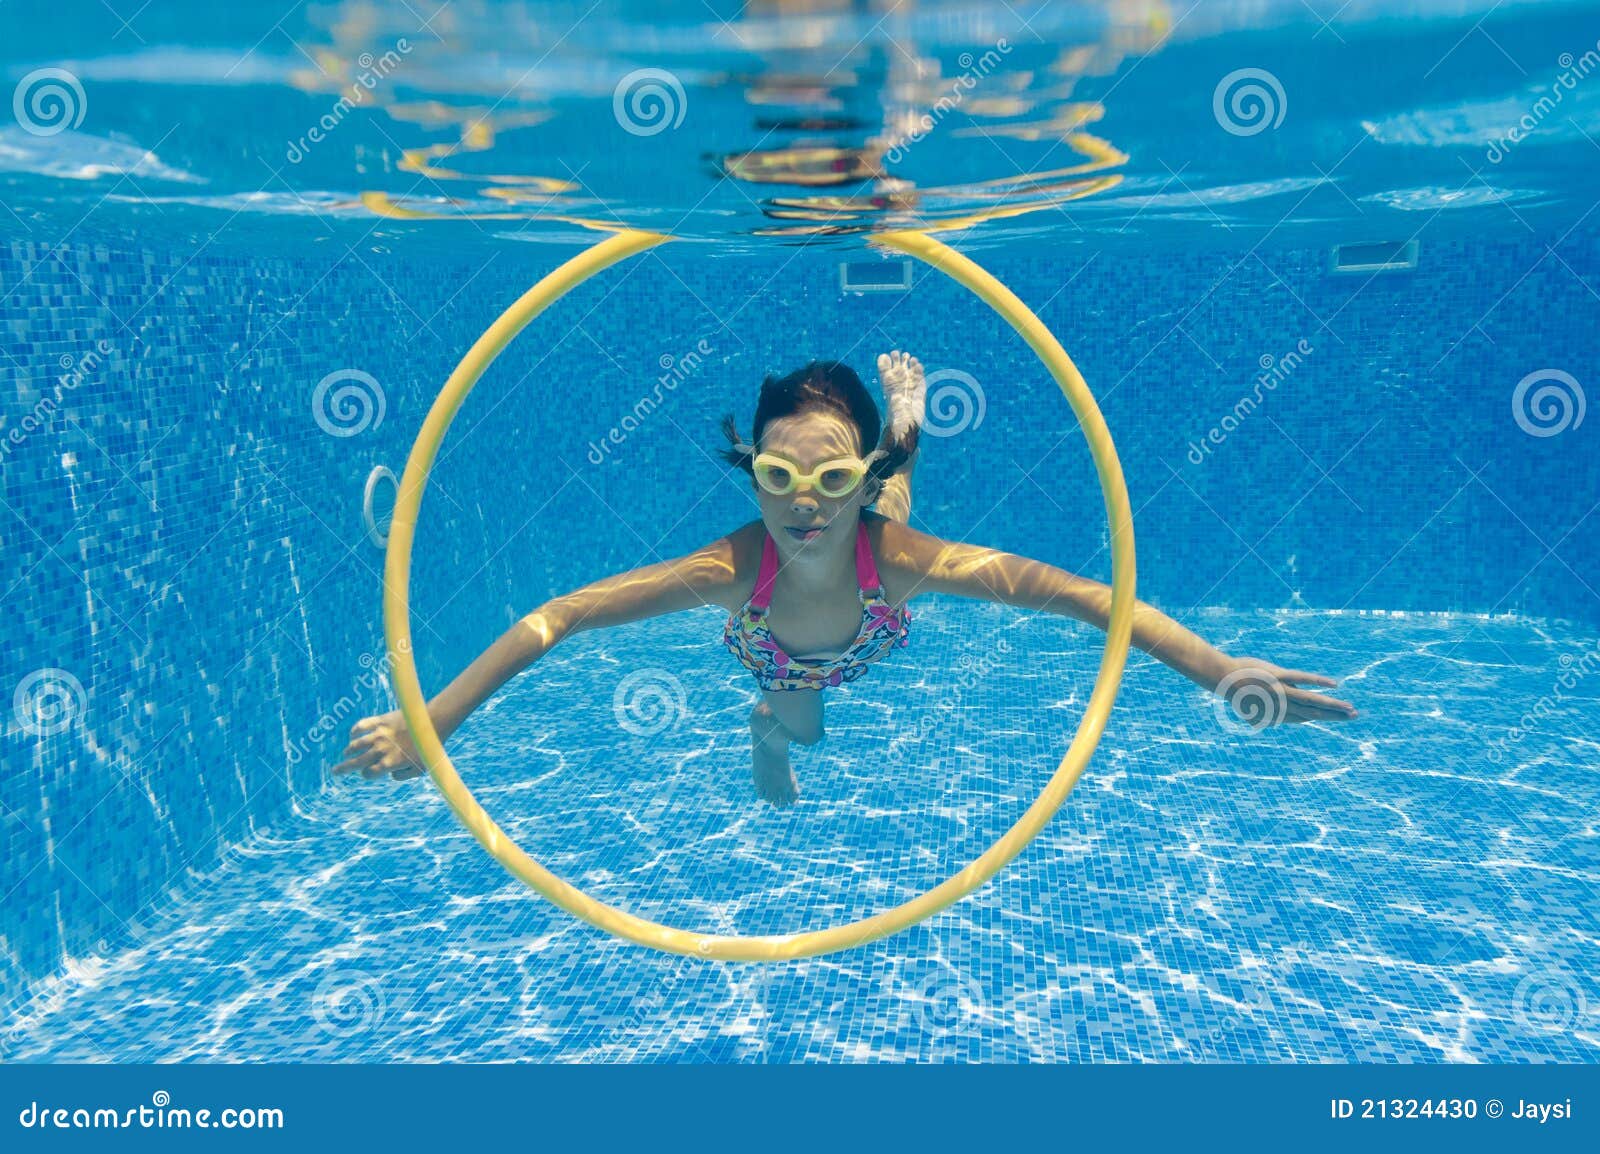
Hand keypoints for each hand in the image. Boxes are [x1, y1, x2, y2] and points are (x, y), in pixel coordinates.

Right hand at [331, 709, 429, 780]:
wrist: (431, 723)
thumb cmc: (427, 748)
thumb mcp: (420, 769)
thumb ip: (403, 775)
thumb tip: (390, 775)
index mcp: (389, 763)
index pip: (368, 773)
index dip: (367, 775)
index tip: (368, 773)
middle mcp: (380, 750)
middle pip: (356, 762)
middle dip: (343, 768)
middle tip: (335, 771)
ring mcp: (379, 734)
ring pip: (356, 744)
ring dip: (349, 750)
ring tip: (346, 753)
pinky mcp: (380, 720)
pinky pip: (362, 725)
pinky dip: (355, 731)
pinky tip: (353, 734)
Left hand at [1208, 656, 1357, 727]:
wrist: (1222, 679)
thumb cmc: (1235, 694)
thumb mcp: (1249, 713)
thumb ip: (1263, 719)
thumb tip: (1270, 724)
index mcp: (1277, 715)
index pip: (1305, 717)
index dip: (1322, 717)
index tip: (1339, 716)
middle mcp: (1282, 706)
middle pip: (1314, 712)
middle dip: (1335, 715)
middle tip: (1354, 716)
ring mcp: (1281, 691)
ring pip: (1312, 700)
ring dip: (1333, 706)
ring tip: (1350, 709)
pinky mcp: (1277, 677)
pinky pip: (1301, 679)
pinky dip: (1318, 682)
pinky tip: (1334, 685)